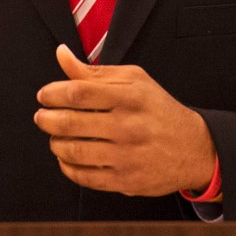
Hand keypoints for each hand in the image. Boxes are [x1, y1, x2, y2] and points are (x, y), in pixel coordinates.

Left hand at [33, 45, 216, 196]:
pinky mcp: (126, 181)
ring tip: (55, 136)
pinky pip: (84, 177)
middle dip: (46, 119)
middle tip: (41, 116)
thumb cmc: (158, 109)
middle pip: (71, 122)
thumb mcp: (133, 81)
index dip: (53, 93)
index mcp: (130, 96)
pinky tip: (67, 157)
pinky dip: (67, 167)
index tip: (44, 95)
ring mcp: (127, 156)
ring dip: (55, 143)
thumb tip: (61, 53)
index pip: (79, 92)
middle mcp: (129, 126)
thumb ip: (94, 71)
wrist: (194, 148)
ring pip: (73, 151)